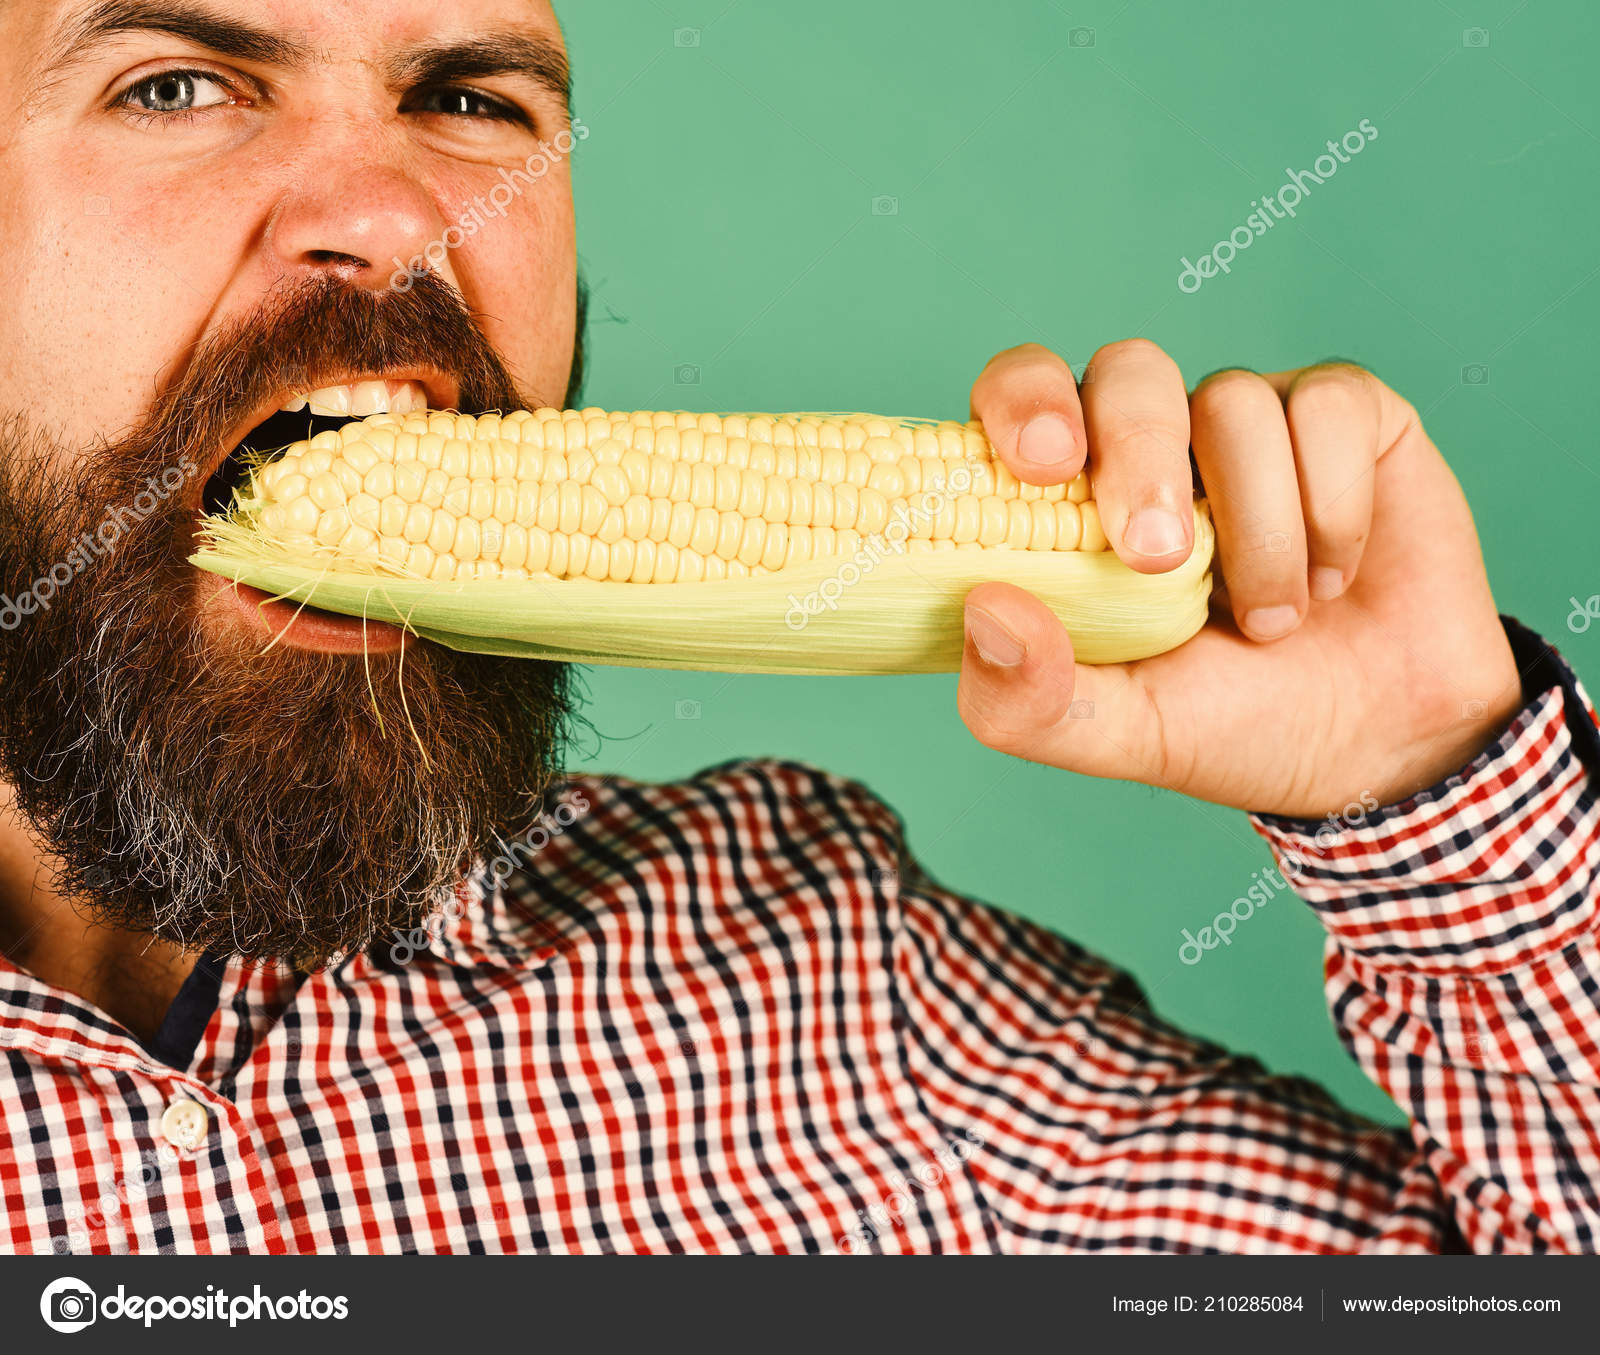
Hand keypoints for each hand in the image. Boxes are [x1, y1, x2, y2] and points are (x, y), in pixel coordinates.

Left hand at [956, 341, 1523, 817]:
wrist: (1376, 749)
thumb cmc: (1229, 726)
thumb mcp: (1119, 734)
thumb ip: (1029, 700)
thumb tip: (982, 611)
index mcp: (1074, 497)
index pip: (1019, 394)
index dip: (1023, 402)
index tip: (1043, 467)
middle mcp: (1157, 443)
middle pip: (1127, 373)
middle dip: (1139, 452)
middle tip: (1160, 558)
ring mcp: (1251, 426)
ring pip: (1235, 401)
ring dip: (1259, 526)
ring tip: (1271, 623)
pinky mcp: (1348, 422)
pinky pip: (1330, 408)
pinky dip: (1333, 504)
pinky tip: (1333, 578)